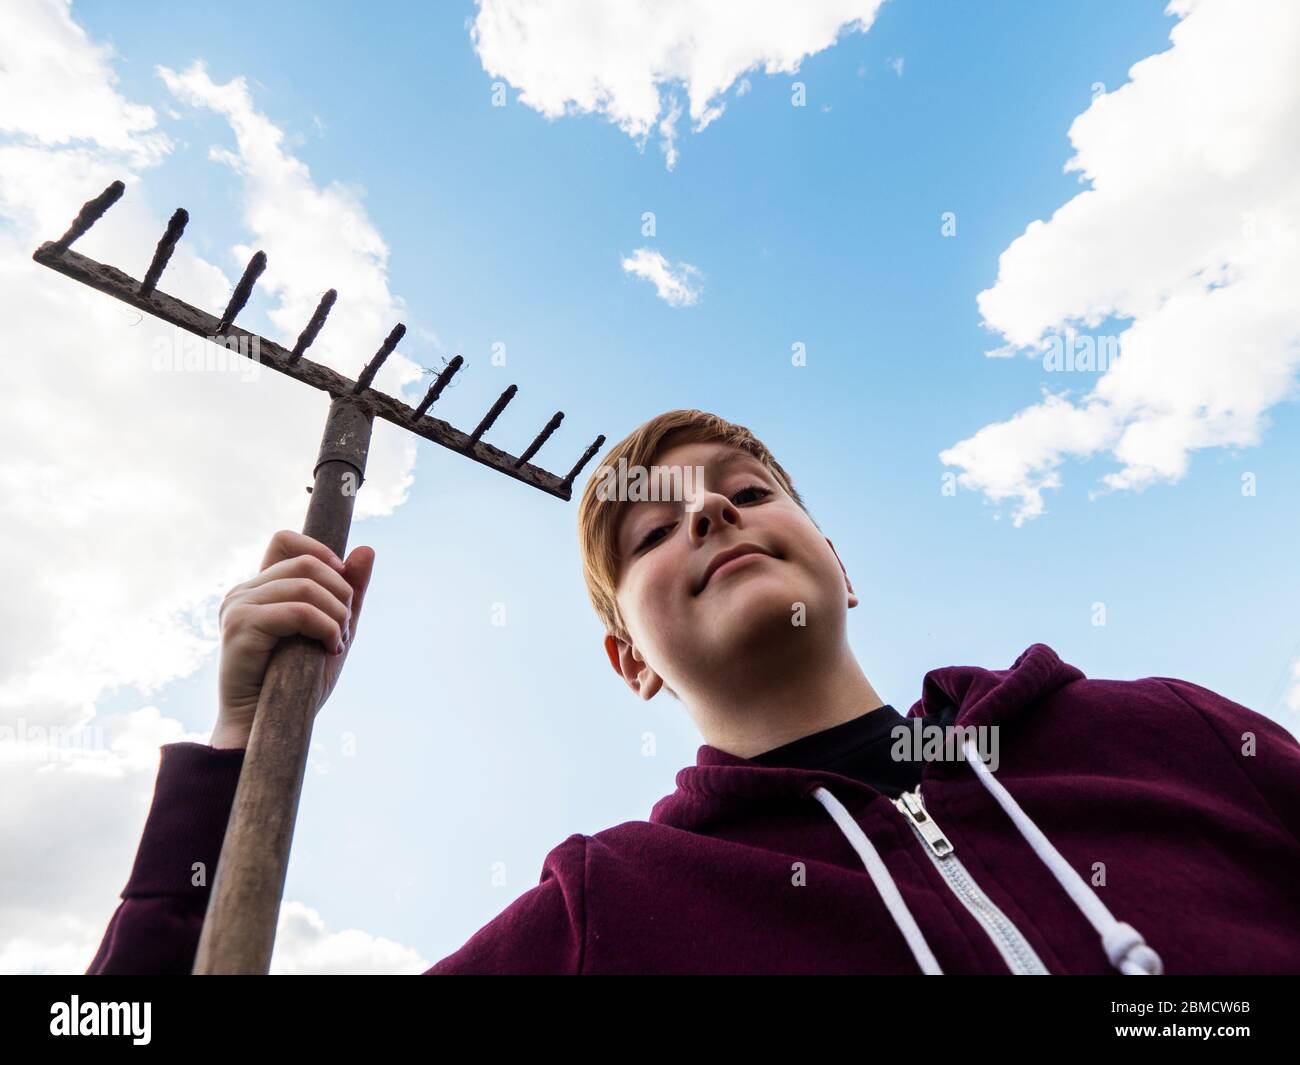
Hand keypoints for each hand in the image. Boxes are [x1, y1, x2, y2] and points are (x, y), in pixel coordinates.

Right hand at [212, 530, 374, 748]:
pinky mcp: (241, 625)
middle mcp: (243, 591)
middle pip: (307, 562)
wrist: (262, 726)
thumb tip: (366, 549)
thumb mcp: (332, 630)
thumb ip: (348, 592)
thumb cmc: (295, 684)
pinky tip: (330, 648)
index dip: (321, 551)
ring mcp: (238, 606)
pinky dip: (326, 627)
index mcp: (259, 588)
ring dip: (337, 614)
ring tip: (337, 641)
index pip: (285, 539)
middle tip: (345, 628)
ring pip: (306, 585)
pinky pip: (298, 610)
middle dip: (341, 592)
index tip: (342, 585)